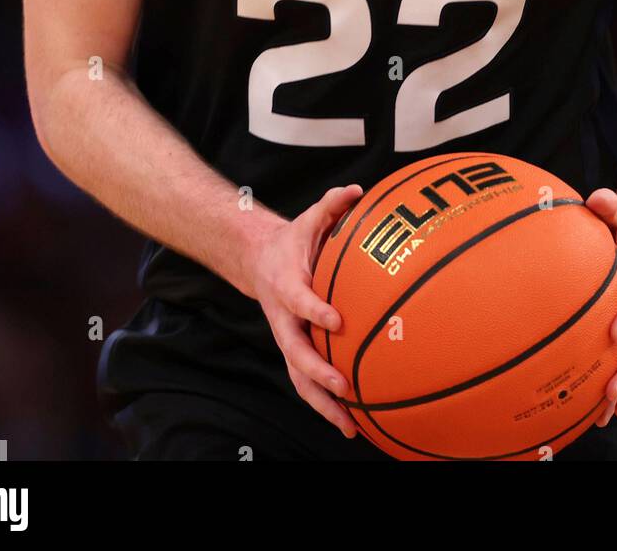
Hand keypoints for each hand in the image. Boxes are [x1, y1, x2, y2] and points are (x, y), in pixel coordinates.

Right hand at [243, 182, 363, 438]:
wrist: (259, 262)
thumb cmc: (294, 241)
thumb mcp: (309, 218)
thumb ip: (332, 204)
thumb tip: (357, 190)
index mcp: (288, 285)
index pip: (300, 301)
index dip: (316, 311)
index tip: (338, 321)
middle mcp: (284, 318)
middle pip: (295, 352)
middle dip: (319, 372)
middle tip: (345, 386)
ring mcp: (288, 338)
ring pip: (300, 379)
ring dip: (322, 404)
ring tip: (350, 426)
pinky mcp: (295, 351)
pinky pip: (307, 383)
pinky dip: (325, 405)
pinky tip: (352, 424)